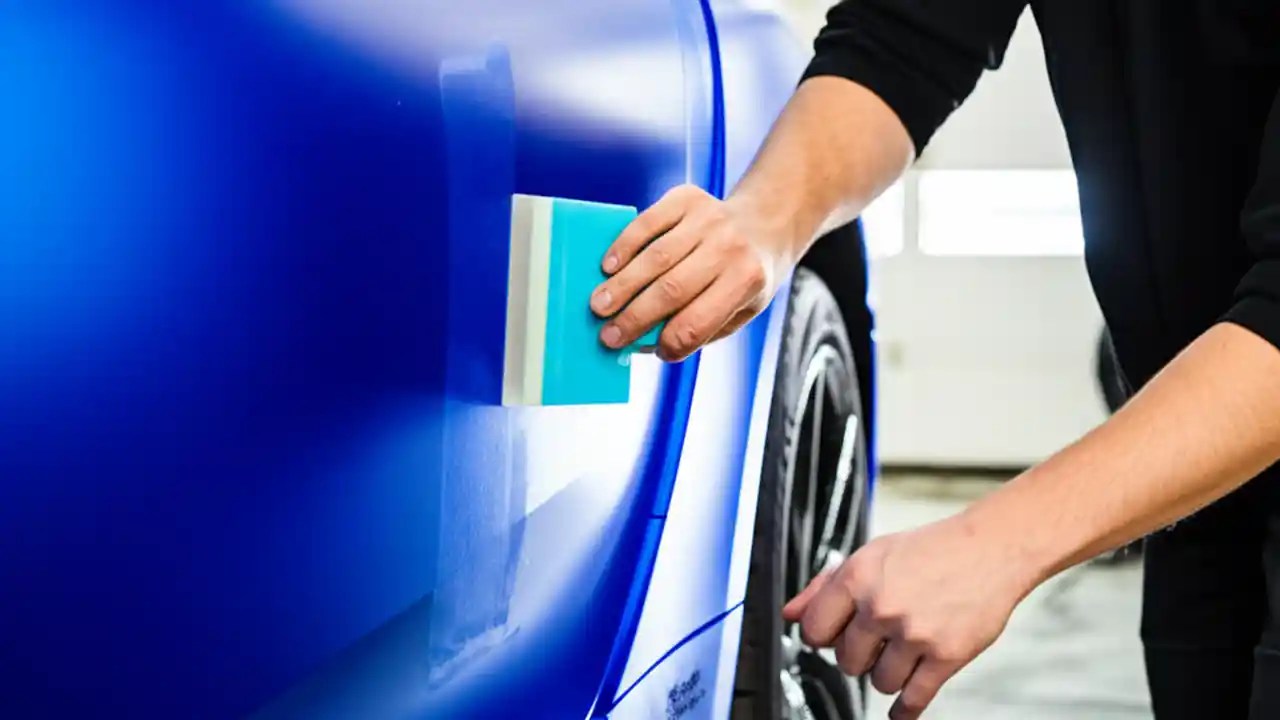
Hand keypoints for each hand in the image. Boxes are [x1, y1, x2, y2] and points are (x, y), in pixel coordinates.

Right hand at [591, 184, 795, 361]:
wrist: (765, 223)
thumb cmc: (745, 276)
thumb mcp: (742, 309)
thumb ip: (702, 329)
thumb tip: (646, 342)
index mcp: (747, 282)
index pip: (700, 322)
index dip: (670, 342)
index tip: (645, 351)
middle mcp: (730, 248)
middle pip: (671, 290)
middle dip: (634, 317)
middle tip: (608, 335)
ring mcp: (708, 219)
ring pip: (656, 257)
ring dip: (622, 285)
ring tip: (599, 305)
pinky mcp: (687, 198)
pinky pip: (648, 222)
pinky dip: (625, 245)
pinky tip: (608, 266)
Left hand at [783, 515, 1036, 718]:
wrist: (989, 549)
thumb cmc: (931, 549)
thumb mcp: (871, 554)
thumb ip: (824, 586)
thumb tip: (790, 613)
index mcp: (857, 578)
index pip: (814, 630)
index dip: (821, 637)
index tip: (831, 637)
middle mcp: (881, 606)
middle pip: (846, 661)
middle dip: (857, 656)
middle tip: (874, 642)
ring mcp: (914, 633)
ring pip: (879, 682)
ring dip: (886, 674)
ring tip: (900, 655)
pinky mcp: (946, 655)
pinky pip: (914, 698)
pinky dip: (905, 710)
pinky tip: (901, 710)